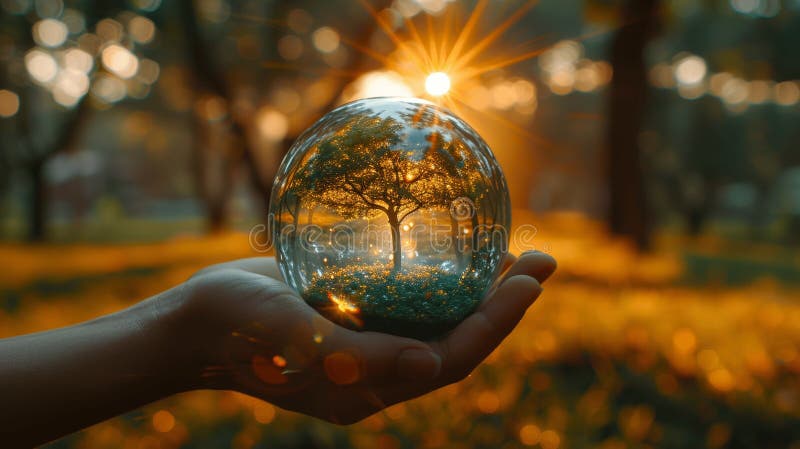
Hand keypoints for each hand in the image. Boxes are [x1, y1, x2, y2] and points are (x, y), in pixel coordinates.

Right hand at [166, 252, 555, 423]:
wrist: (196, 323)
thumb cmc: (235, 327)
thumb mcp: (290, 334)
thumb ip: (357, 354)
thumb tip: (431, 368)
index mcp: (370, 387)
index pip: (452, 358)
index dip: (496, 323)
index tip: (530, 281)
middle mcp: (379, 371)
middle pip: (458, 341)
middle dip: (505, 305)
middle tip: (544, 261)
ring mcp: (370, 347)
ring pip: (441, 322)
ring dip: (483, 292)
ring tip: (521, 256)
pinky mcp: (357, 323)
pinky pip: (414, 305)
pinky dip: (445, 282)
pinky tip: (462, 252)